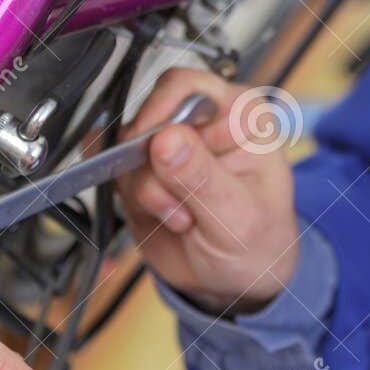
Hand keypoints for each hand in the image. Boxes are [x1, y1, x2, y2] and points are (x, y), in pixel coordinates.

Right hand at [121, 67, 299, 313]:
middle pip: (148, 115)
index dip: (172, 127)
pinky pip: (110, 169)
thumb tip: (166, 138)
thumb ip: (201, 176)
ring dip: (146, 192)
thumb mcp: (238, 215)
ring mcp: (168, 145)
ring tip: (181, 218)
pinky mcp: (141, 170)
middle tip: (179, 203)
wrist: (237, 279)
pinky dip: (124, 197)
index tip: (176, 168)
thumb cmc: (259, 241)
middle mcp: (202, 121)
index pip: (187, 89)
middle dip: (153, 166)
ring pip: (126, 148)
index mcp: (240, 113)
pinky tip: (156, 215)